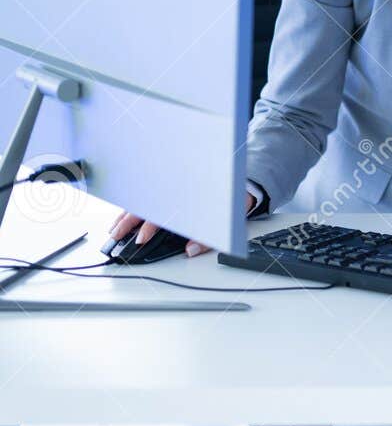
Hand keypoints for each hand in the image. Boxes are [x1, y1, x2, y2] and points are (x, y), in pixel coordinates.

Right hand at [108, 190, 257, 257]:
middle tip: (115, 237)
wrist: (242, 175)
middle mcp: (176, 192)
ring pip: (142, 201)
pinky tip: (123, 215)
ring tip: (114, 229)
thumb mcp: (230, 217)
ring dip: (126, 215)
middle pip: (146, 207)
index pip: (163, 215)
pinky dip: (132, 206)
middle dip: (128, 223)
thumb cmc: (235, 197)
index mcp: (187, 199)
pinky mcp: (170, 185)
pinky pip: (146, 195)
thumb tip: (191, 250)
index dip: (150, 228)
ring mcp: (171, 188)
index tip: (140, 240)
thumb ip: (210, 236)